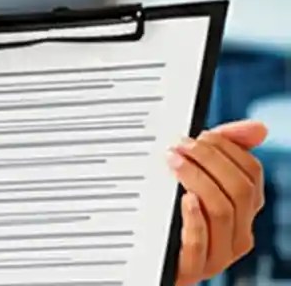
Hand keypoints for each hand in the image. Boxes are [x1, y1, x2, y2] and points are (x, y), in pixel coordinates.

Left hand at [171, 119, 267, 284]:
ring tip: (172, 161)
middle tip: (180, 145)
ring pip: (223, 211)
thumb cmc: (167, 211)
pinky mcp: (191, 268)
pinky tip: (182, 199)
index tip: (199, 134)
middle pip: (240, 190)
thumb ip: (221, 149)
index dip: (227, 148)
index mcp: (241, 210)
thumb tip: (258, 128)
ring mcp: (217, 254)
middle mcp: (236, 233)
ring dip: (197, 179)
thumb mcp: (191, 175)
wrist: (137, 252)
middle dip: (210, 160)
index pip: (251, 173)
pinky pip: (200, 242)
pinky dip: (194, 217)